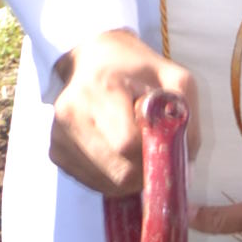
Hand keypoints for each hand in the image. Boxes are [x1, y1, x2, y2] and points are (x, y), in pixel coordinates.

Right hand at [48, 28, 200, 195]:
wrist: (93, 58)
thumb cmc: (137, 69)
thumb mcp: (173, 79)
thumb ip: (186, 116)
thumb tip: (184, 164)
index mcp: (103, 88)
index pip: (128, 145)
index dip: (152, 155)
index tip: (161, 146)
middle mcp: (73, 112)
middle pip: (119, 172)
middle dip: (144, 173)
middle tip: (152, 155)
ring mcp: (60, 133)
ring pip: (105, 184)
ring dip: (128, 178)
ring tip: (133, 150)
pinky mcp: (55, 150)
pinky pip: (90, 182)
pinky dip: (110, 177)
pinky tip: (114, 154)